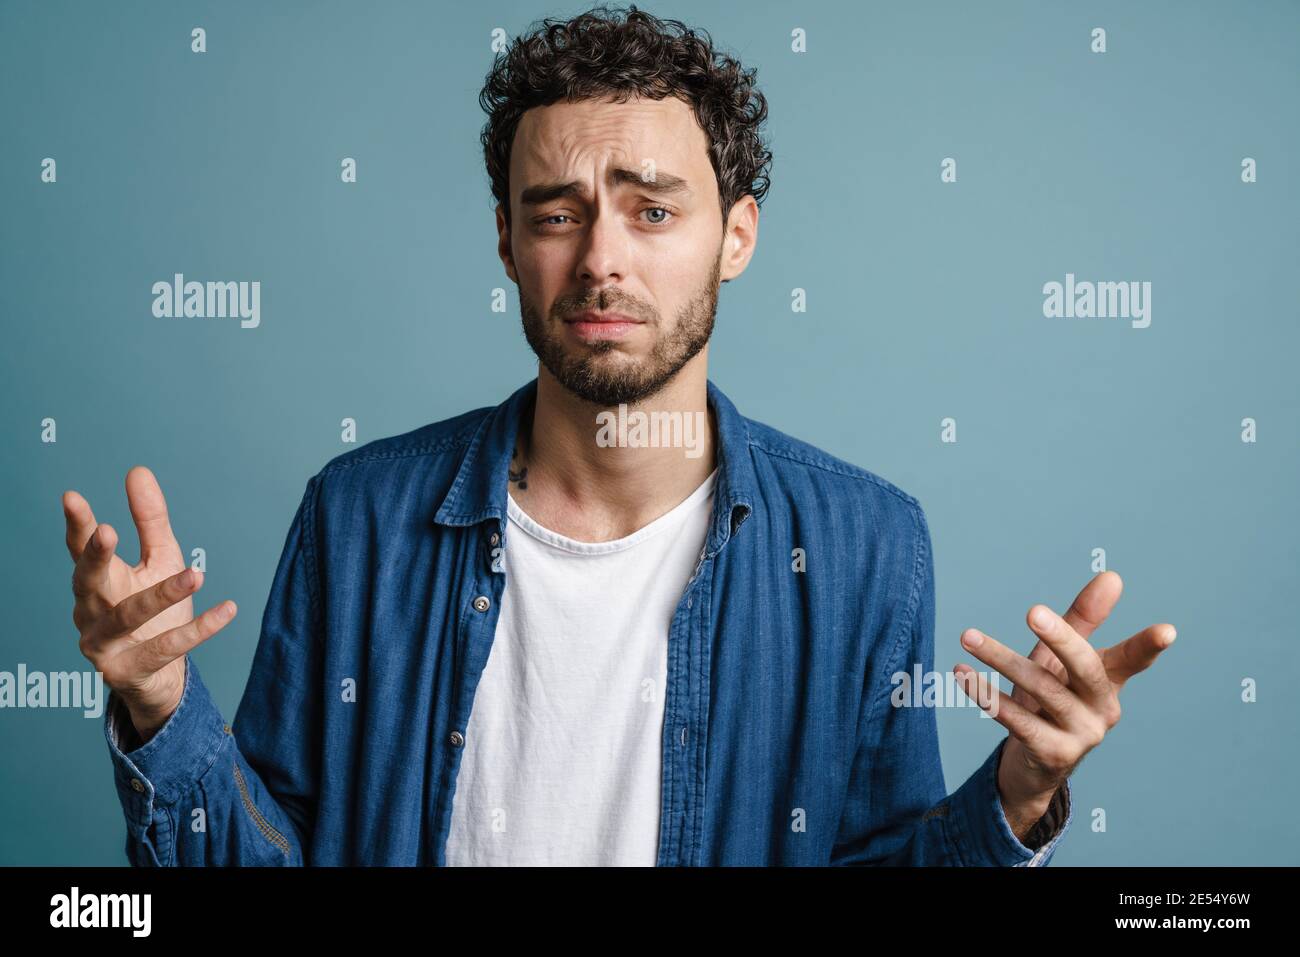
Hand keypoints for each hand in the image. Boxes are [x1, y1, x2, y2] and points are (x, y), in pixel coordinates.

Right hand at [64, 465, 237, 741]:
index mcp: (97, 582)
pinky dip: (199, 630)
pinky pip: (166, 648)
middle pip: (90, 582)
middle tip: (106, 530)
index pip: (80, 550)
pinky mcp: (129, 671)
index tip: (72, 497)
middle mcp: (91, 612)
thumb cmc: (155, 611)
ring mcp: (105, 645)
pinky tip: (229, 610)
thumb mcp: (159, 559)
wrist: (157, 677)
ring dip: (161, 595)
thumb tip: (137, 471)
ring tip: (196, 573)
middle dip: (96, 557)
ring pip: (129, 616)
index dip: (77, 526)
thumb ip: (149, 520)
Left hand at [952, 571, 1175, 825]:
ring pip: (1042, 689)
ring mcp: (1081, 735)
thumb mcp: (1062, 659)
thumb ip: (1083, 620)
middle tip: (1033, 611)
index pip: (1132, 660)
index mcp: (1107, 682)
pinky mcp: (1053, 754)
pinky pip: (1017, 721)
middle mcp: (1101, 709)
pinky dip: (988, 695)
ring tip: (968, 636)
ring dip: (1001, 660)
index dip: (1148, 647)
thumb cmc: (1050, 700)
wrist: (1033, 765)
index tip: (1168, 631)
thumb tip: (1112, 576)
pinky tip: (963, 674)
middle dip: (1061, 638)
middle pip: (1086, 669)